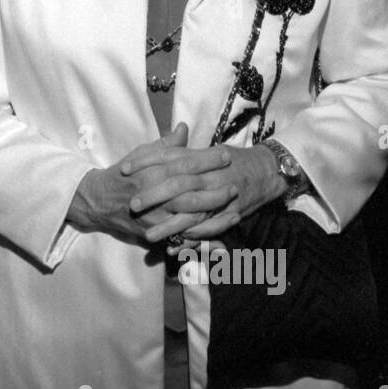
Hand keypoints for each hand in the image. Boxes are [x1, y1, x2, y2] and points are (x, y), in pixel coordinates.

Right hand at [66, 124, 229, 244]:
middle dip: (214, 182)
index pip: (183, 162)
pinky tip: (222, 230)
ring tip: (233, 200)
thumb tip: (183, 128)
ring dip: (213, 206)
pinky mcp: (156, 233)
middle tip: (234, 177)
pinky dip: (203, 234)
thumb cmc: (124, 175)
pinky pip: (183, 235)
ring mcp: (154, 214)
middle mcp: (152, 192)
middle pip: (188, 187)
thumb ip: (164, 144)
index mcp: (150, 170)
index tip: (225, 154)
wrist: (99, 202)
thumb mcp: (140, 155)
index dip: (206, 158)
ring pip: (188, 212)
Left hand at [123, 129, 284, 243]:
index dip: (145, 161)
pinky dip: (192, 239)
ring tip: (149, 235)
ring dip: (170, 226)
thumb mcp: (203, 151)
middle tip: (132, 205)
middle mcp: (209, 176)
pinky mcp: (230, 213)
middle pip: (178, 184)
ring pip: (192, 212)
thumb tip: (156, 141)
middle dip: (154, 196)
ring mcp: (220, 196)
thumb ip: (180, 147)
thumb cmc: (229, 160)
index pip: (169, 156)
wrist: (266, 170)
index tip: (124, 169)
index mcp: (200, 158)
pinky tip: (174, 247)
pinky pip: (210, 229)